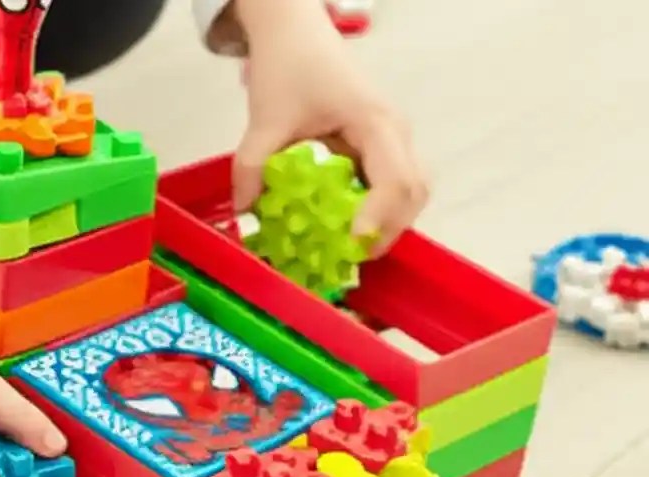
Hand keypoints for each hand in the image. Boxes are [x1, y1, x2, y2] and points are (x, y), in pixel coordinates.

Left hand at [231, 0, 427, 253]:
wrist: (297, 36)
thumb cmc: (290, 67)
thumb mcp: (265, 119)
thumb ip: (253, 166)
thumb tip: (245, 214)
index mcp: (375, 123)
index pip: (396, 180)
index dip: (379, 218)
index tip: (352, 242)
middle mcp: (394, 135)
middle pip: (412, 195)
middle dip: (385, 232)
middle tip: (345, 259)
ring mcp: (391, 143)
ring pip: (408, 195)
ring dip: (382, 226)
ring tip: (342, 250)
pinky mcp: (379, 150)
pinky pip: (388, 189)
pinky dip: (372, 213)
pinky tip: (339, 229)